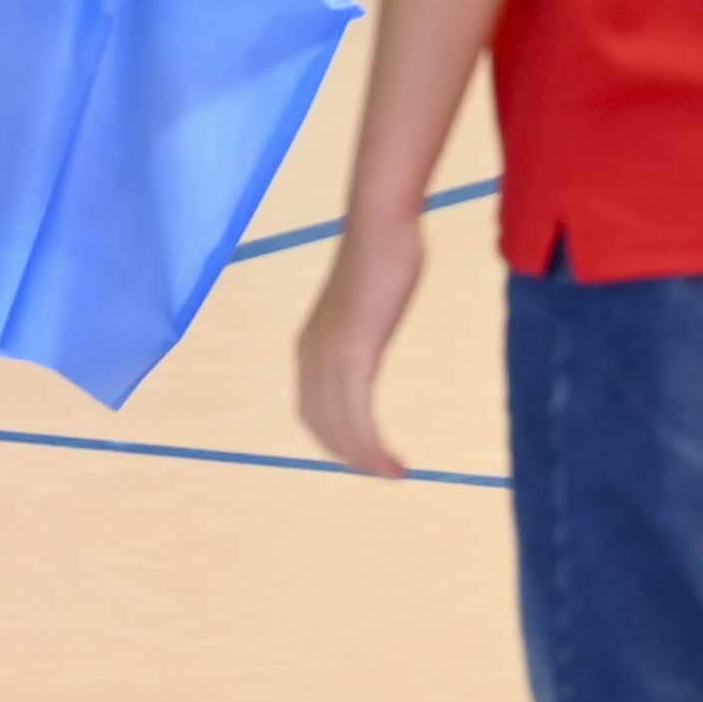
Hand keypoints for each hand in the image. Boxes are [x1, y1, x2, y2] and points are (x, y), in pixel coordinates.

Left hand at [293, 208, 424, 478]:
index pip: (312, 410)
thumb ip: (361, 330)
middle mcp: (311, 356)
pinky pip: (358, 416)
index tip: (363, 457)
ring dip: (365, 459)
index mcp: (310, 346)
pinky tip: (391, 462)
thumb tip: (367, 339)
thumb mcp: (364, 305)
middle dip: (349, 455)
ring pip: (340, 428)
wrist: (382, 227)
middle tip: (382, 472)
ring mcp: (330, 356)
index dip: (335, 440)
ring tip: (392, 474)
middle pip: (321, 426)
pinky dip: (371, 447)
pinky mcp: (354, 354)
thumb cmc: (382, 256)